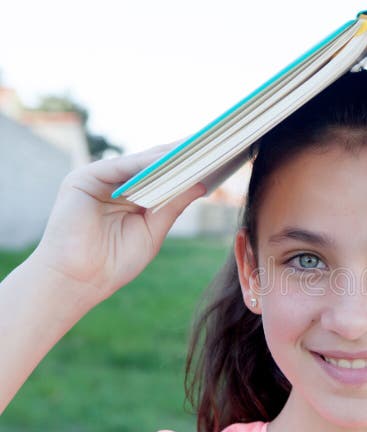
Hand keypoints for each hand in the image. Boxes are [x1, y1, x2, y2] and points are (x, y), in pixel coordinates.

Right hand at [29, 142, 205, 303]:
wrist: (78, 280)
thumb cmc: (115, 261)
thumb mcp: (154, 230)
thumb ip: (173, 204)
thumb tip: (202, 183)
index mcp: (132, 196)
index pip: (164, 176)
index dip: (188, 167)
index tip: (218, 158)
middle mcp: (116, 184)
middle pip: (153, 164)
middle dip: (182, 156)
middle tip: (213, 145)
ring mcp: (99, 179)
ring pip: (139, 162)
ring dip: (168, 156)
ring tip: (197, 150)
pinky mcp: (84, 178)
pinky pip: (120, 166)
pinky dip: (144, 163)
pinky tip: (167, 161)